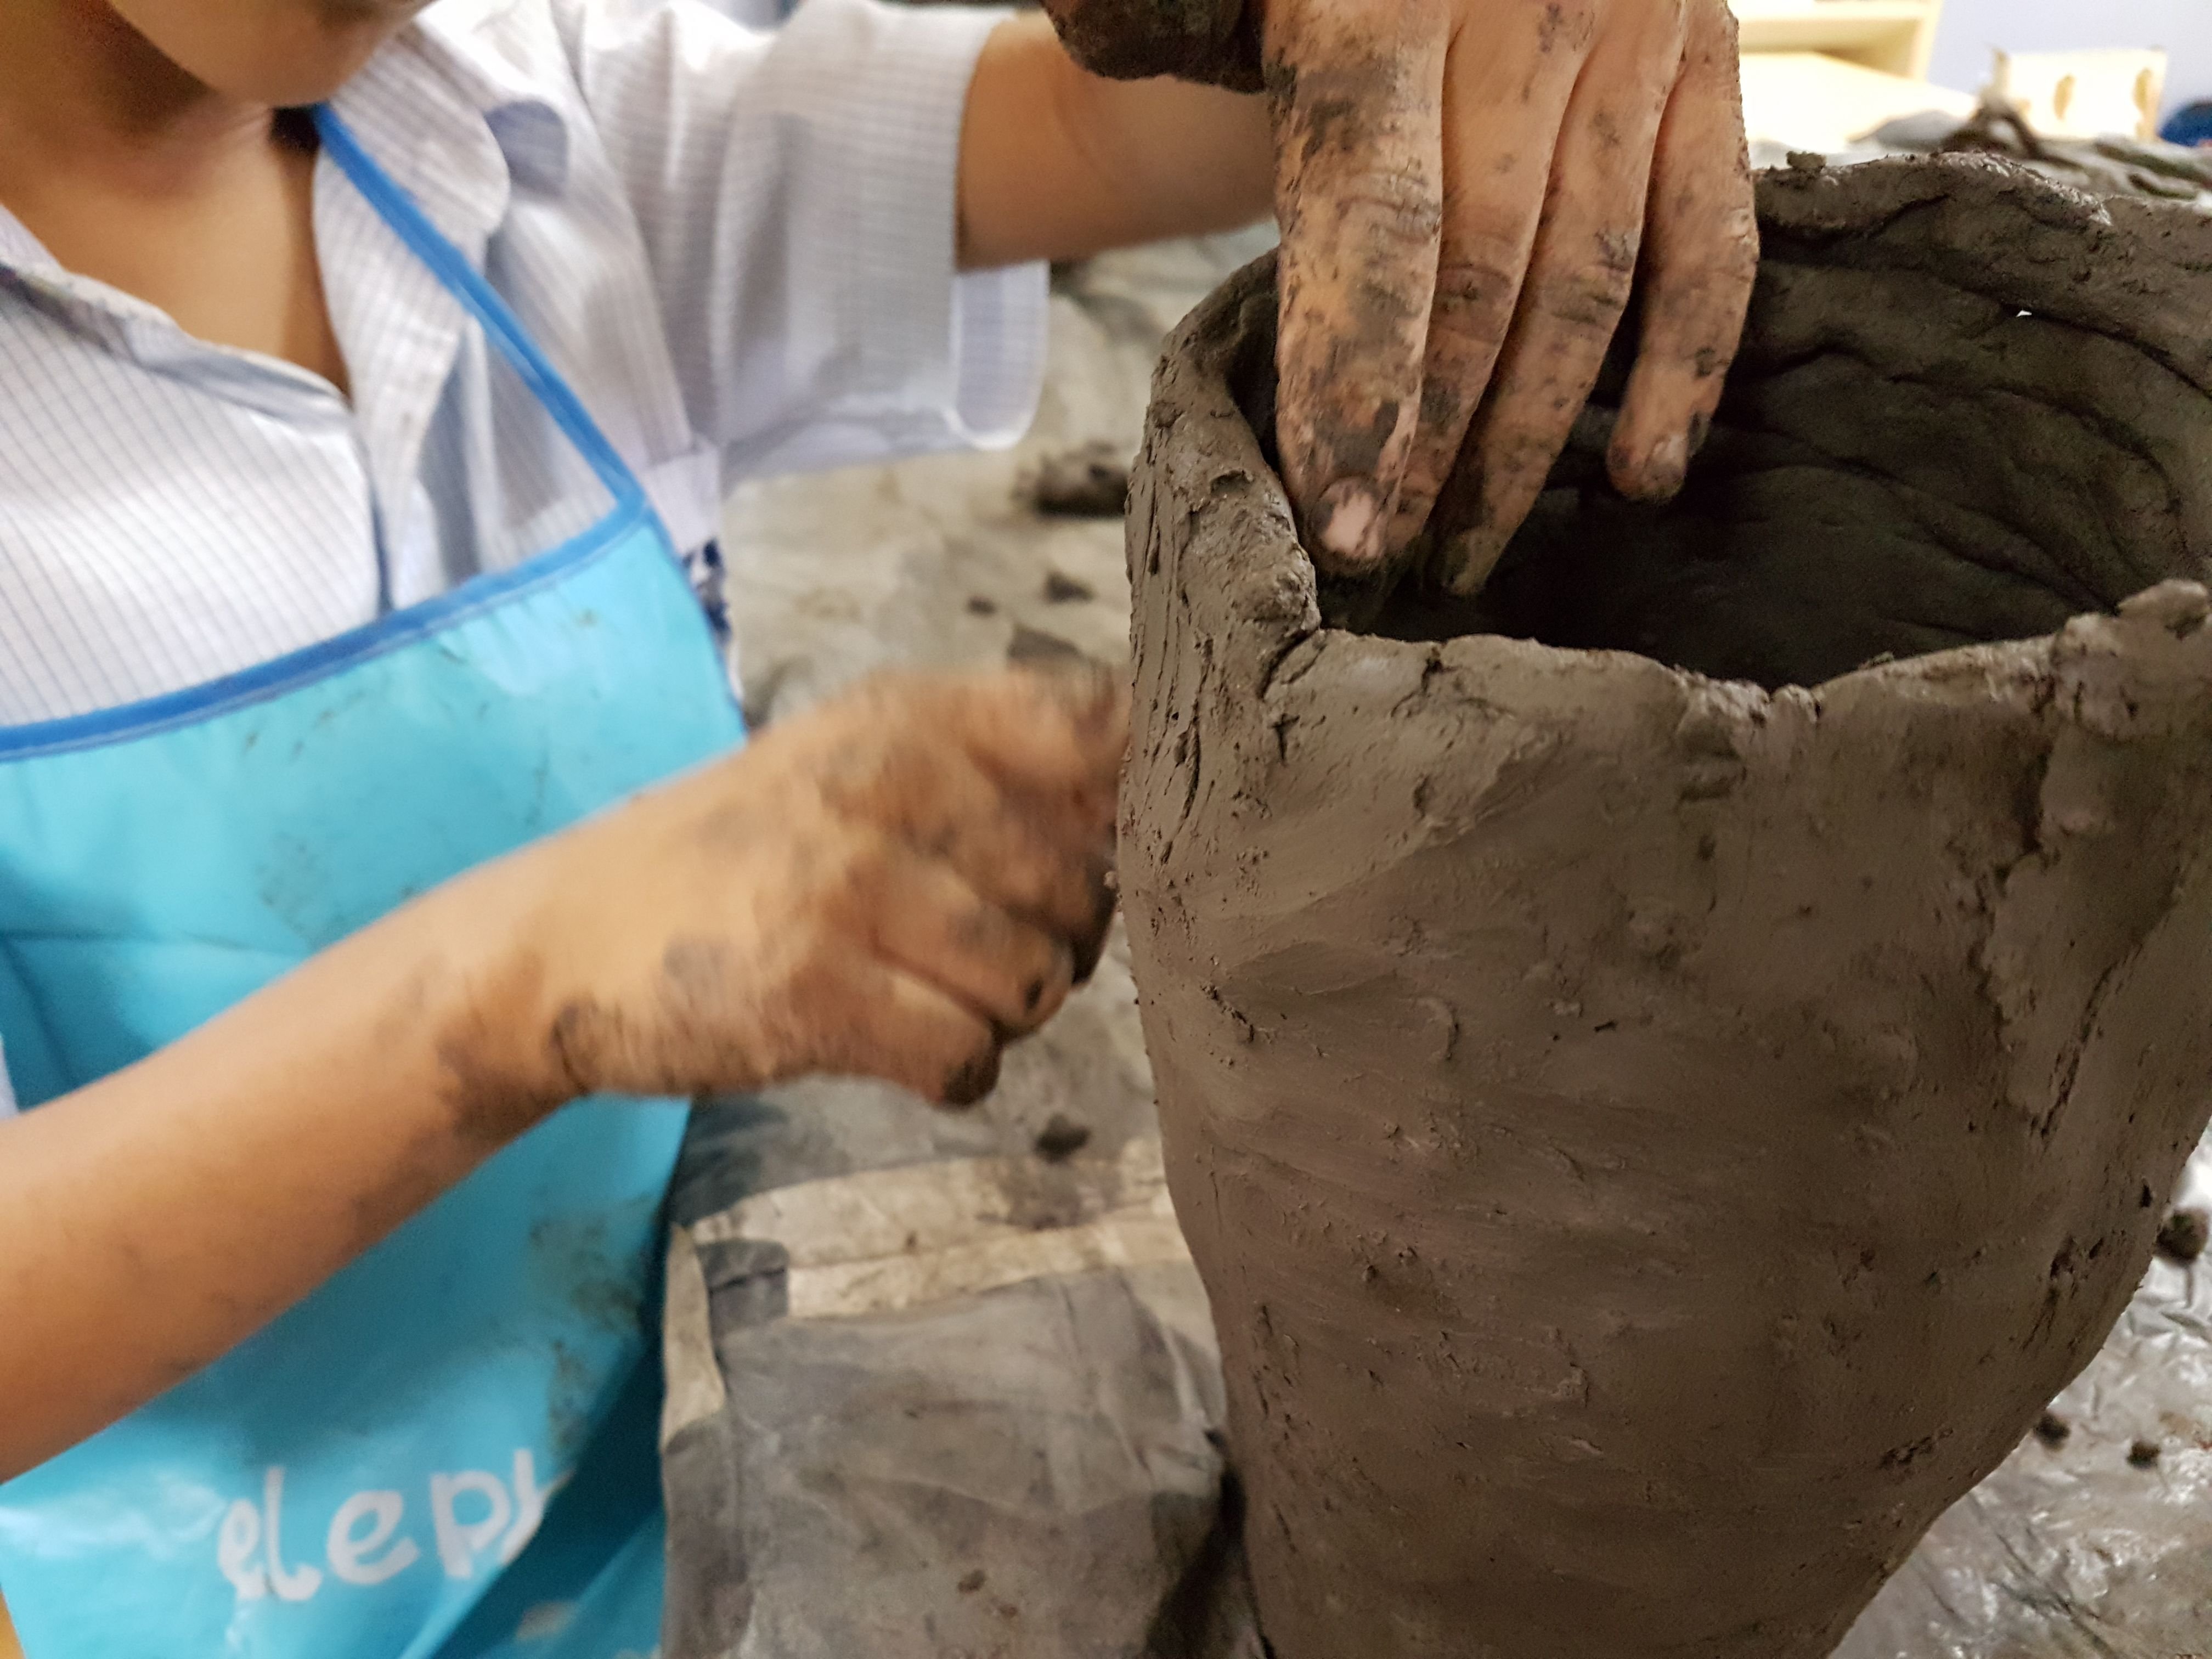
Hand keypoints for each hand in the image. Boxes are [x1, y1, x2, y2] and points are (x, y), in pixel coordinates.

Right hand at [477, 667, 1125, 1110]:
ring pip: (1038, 980)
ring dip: (1003, 1015)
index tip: (1117, 851)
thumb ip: (998, 773)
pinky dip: (954, 1074)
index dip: (1143, 802)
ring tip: (927, 996)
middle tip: (973, 952)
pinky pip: (969, 1056)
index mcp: (911, 712)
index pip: (1100, 725)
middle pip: (1087, 886)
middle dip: (1057, 943)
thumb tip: (1158, 815)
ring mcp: (847, 881)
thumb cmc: (743, 859)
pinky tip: (900, 1049)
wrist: (562, 942)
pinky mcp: (811, 989)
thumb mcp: (858, 767)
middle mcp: (888, 777)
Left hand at [1039, 0, 1758, 594]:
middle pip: (1483, 275)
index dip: (1359, 383)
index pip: (1378, 221)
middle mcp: (1531, 9)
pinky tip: (1639, 475)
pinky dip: (1683, 362)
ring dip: (1526, 437)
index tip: (1339, 520)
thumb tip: (1094, 38)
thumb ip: (1154, 12)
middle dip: (1428, 440)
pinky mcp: (1710, 60)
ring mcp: (1637, 35)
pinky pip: (1710, 236)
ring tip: (1466, 550)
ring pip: (1590, 280)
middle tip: (1381, 560)